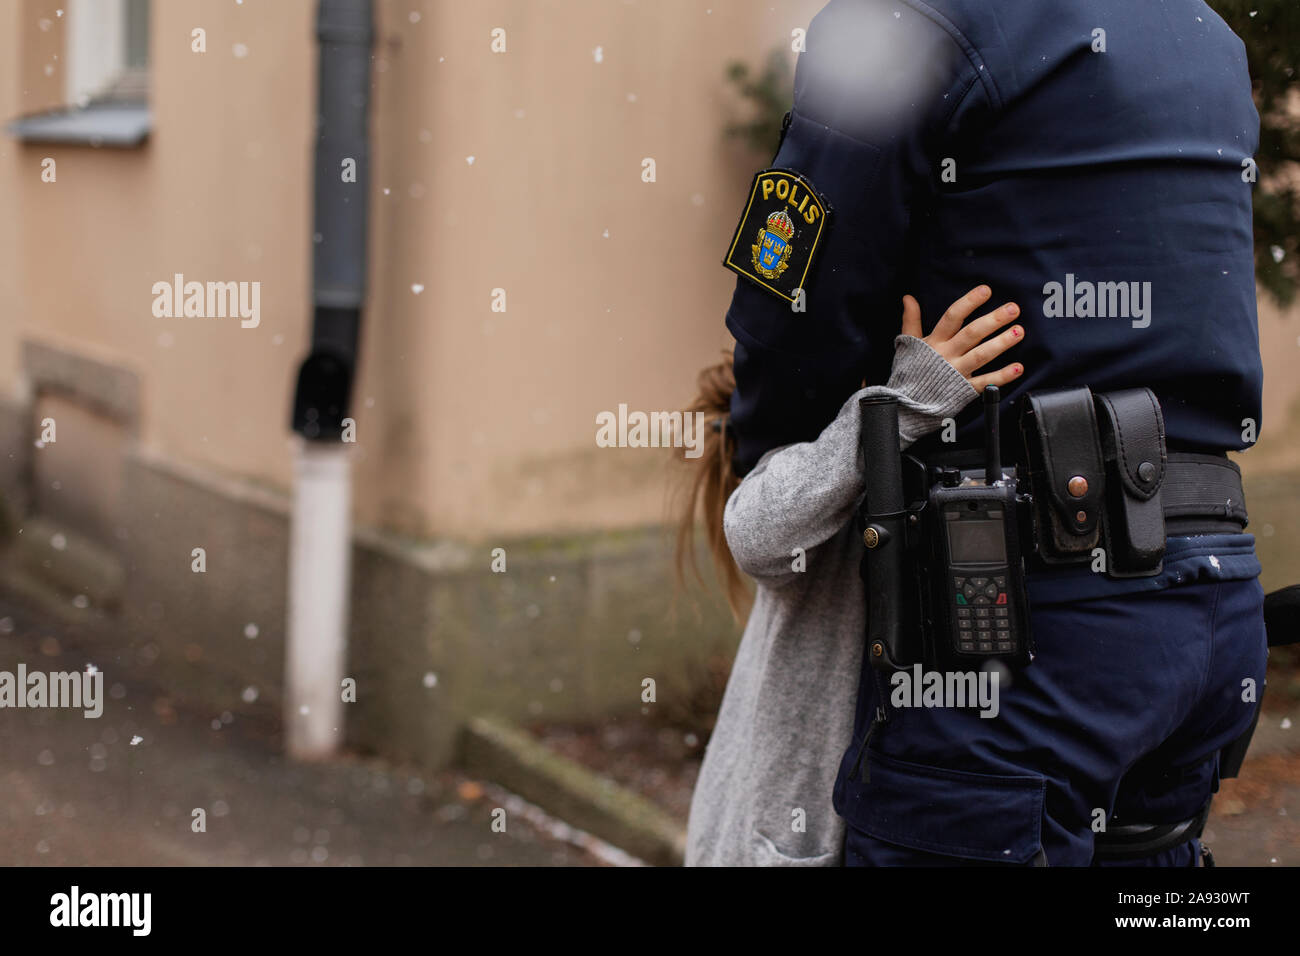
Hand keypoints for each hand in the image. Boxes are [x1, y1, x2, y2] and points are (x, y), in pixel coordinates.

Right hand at [900, 286, 1023, 392]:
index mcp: (935, 341)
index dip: (969, 303)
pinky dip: (1002, 376)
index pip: (952, 317)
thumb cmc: (911, 371)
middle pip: (972, 334)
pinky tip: (1018, 367)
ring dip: (1001, 343)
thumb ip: (911, 320)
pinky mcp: (964, 390)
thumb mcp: (909, 343)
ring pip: (981, 355)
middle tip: (1013, 308)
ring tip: (1019, 331)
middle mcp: (947, 355)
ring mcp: (957, 372)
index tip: (986, 290)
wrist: (907, 403)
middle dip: (993, 320)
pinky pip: (985, 382)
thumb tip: (908, 298)